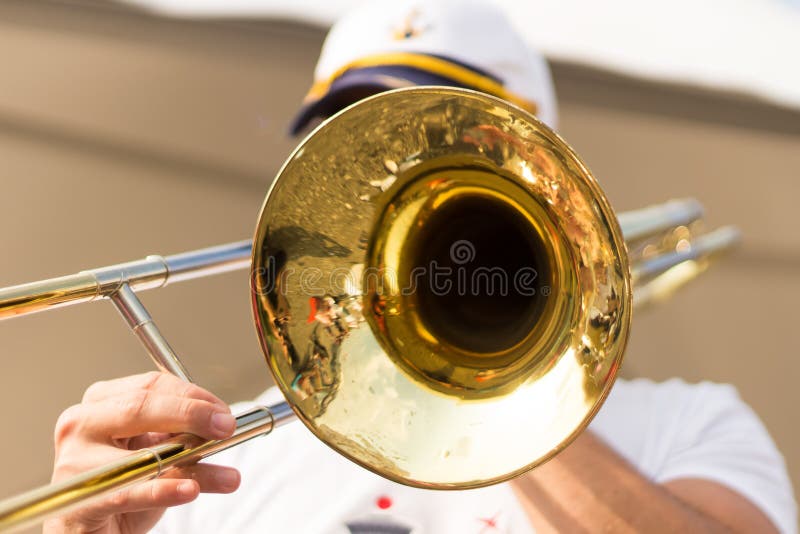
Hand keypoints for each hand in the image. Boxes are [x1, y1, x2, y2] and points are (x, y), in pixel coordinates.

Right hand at [44, 371, 240, 533]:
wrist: (89, 531)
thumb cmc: (121, 483)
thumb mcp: (154, 451)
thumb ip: (182, 435)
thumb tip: (223, 424)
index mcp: (99, 404)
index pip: (151, 386)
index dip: (193, 396)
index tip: (223, 411)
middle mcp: (81, 425)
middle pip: (141, 407)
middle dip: (191, 414)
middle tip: (226, 426)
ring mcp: (76, 462)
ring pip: (140, 453)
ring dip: (189, 460)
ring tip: (226, 475)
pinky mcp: (83, 500)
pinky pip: (130, 492)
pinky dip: (164, 490)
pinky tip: (189, 490)